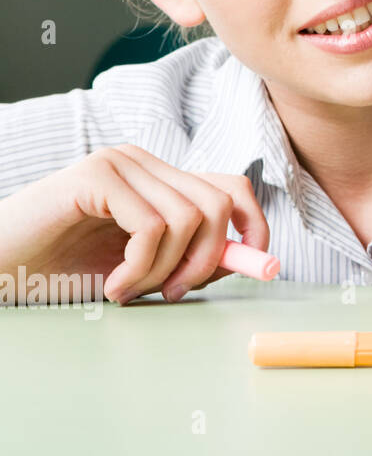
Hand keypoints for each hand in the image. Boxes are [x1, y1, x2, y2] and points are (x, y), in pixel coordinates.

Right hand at [1, 144, 269, 304]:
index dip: (255, 226)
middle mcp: (146, 162)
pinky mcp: (97, 176)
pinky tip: (112, 286)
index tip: (260, 266)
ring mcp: (121, 163)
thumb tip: (253, 259)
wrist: (0, 267)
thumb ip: (192, 257)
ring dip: (165, 269)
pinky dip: (139, 267)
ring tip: (128, 290)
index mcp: (161, 179)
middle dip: (209, 259)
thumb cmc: (65, 269)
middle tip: (173, 293)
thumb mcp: (143, 268)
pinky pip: (152, 226)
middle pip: (218, 203)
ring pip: (189, 218)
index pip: (232, 188)